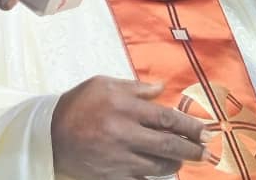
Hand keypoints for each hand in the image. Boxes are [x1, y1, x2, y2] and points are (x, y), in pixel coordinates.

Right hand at [52, 76, 208, 179]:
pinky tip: (160, 174)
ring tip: (180, 159)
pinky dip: (153, 178)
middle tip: (204, 150)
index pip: (166, 118)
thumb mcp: (103, 84)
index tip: (205, 130)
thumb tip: (161, 89)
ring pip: (158, 165)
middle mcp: (125, 134)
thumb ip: (135, 87)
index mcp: (124, 108)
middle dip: (191, 149)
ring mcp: (119, 158)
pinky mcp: (112, 175)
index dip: (190, 126)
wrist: (49, 134)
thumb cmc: (77, 104)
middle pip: (168, 145)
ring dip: (174, 163)